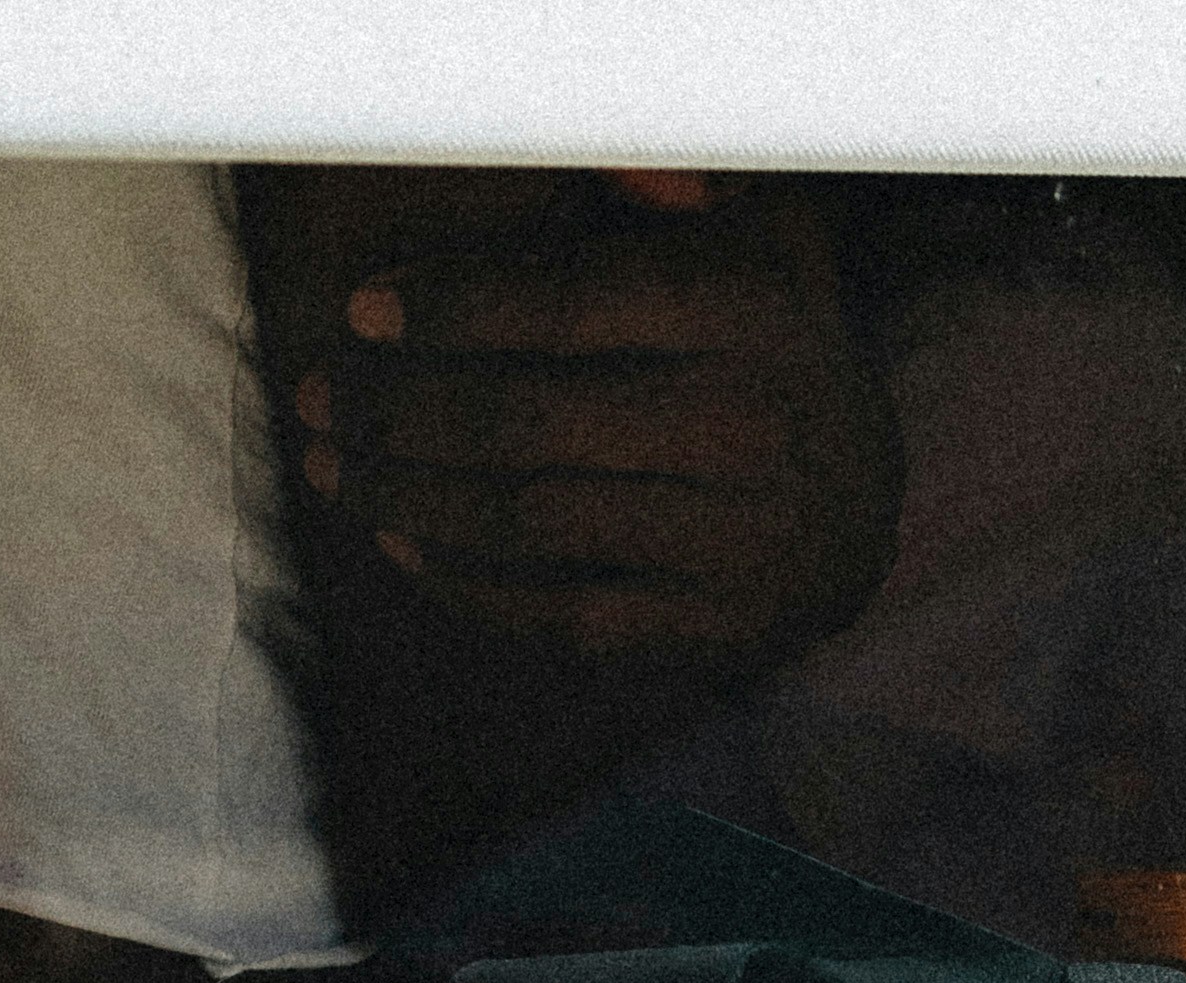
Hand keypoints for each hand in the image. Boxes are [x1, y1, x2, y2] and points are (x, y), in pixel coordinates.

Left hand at [278, 175, 901, 678]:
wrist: (865, 508)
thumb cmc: (770, 350)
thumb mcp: (748, 238)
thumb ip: (657, 187)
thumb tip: (574, 146)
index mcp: (751, 313)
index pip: (571, 304)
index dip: (451, 307)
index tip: (362, 311)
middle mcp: (751, 430)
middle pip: (530, 424)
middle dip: (400, 411)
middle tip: (319, 398)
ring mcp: (735, 545)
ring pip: (531, 524)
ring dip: (409, 498)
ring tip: (335, 470)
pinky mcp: (711, 633)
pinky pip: (562, 616)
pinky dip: (467, 586)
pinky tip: (403, 545)